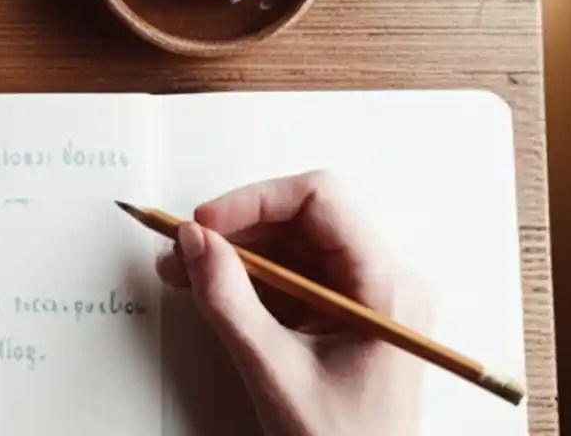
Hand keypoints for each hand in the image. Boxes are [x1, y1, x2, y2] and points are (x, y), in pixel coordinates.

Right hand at [156, 171, 433, 435]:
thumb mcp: (275, 371)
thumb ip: (229, 301)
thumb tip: (195, 242)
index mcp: (386, 287)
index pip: (320, 200)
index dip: (255, 201)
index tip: (207, 223)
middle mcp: (383, 282)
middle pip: (302, 219)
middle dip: (237, 230)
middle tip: (184, 249)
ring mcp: (364, 299)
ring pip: (292, 246)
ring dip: (236, 255)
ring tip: (185, 272)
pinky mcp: (344, 317)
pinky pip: (293, 278)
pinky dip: (249, 280)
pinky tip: (211, 290)